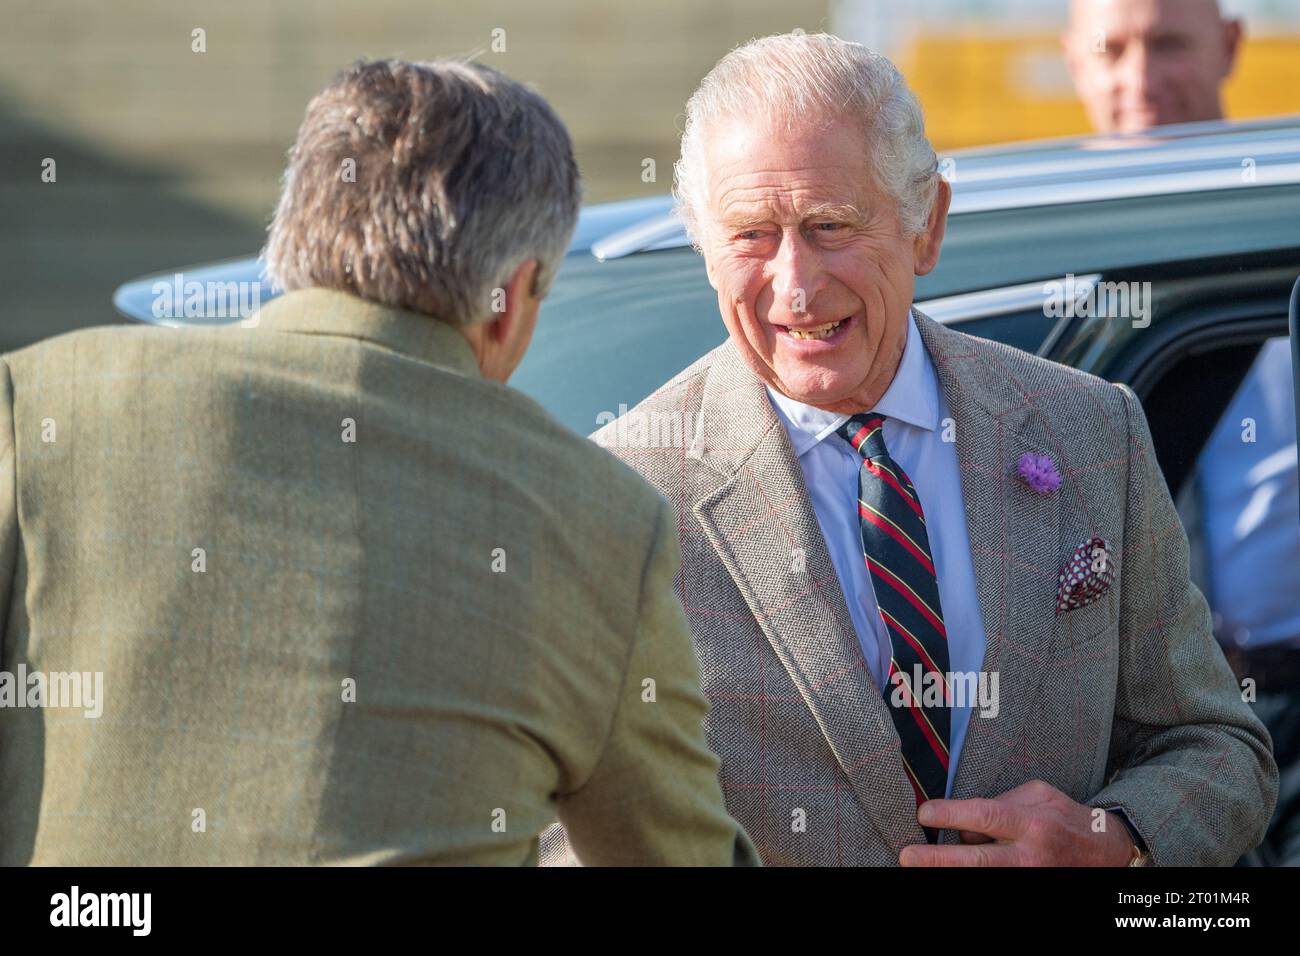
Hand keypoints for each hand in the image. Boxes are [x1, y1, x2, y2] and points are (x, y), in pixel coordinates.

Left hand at [898, 780, 1134, 865]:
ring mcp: (1030, 877)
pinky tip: (954, 867)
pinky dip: (973, 872)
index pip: (984, 816)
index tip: (923, 813)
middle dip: (937, 860)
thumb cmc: (1063, 816)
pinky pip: (992, 880)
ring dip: (953, 867)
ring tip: (929, 861)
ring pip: (980, 872)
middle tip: (907, 857)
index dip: (950, 814)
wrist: (1106, 851)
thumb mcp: (1037, 795)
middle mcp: (1029, 855)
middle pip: (976, 860)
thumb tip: (964, 818)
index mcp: (1031, 823)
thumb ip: (1001, 802)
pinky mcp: (1029, 886)